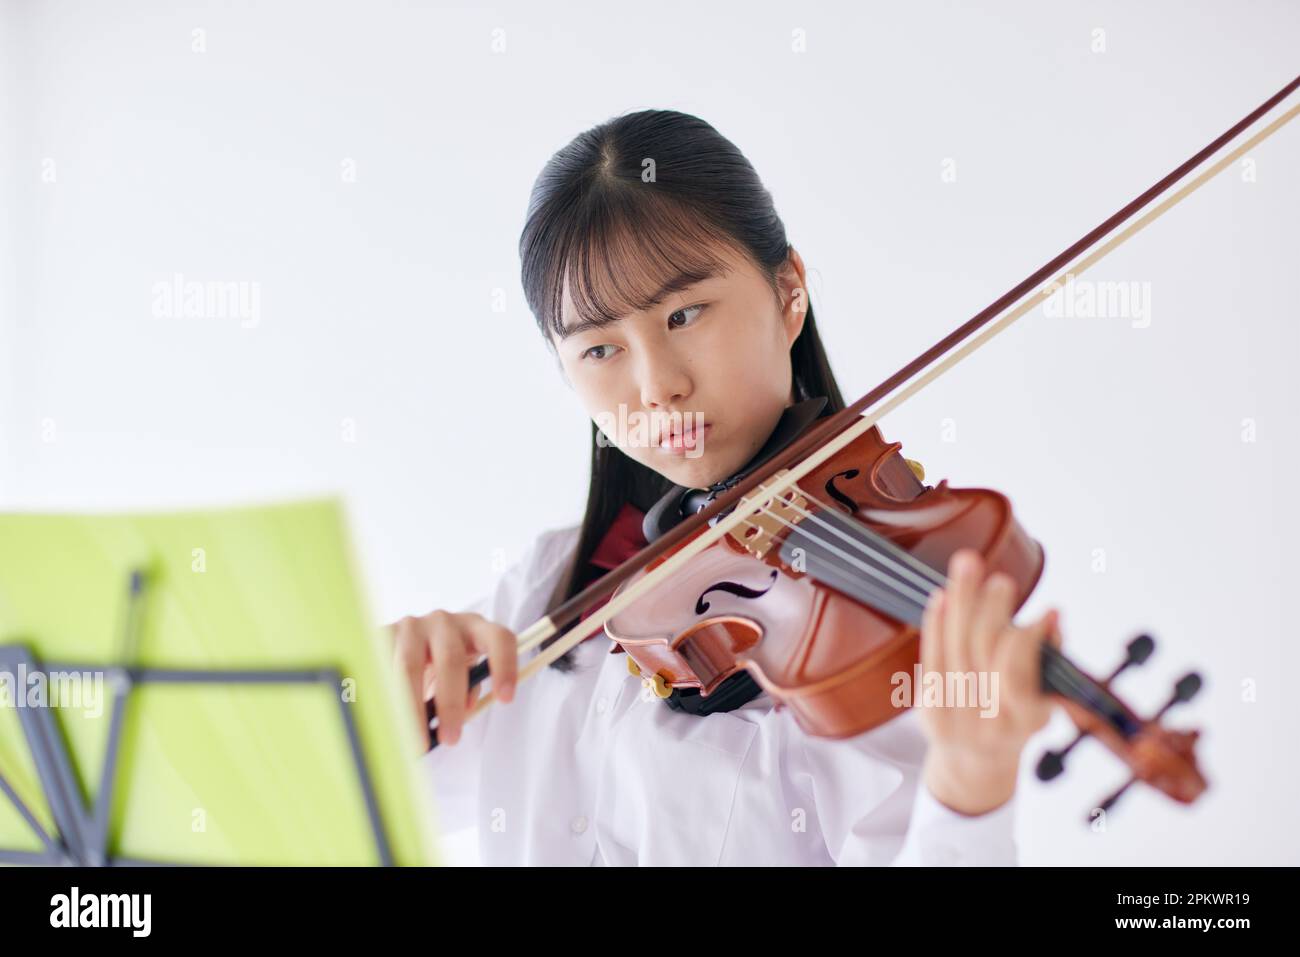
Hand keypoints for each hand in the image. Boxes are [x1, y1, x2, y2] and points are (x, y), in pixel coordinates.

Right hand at [387, 610, 518, 750]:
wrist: (408, 646)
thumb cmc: (445, 667)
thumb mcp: (464, 677)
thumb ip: (468, 693)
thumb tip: (461, 713)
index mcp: (476, 629)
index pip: (499, 639)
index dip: (505, 666)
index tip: (505, 699)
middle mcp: (445, 622)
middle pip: (450, 659)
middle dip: (450, 704)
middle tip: (450, 739)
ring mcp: (412, 625)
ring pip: (410, 665)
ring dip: (412, 707)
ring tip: (414, 740)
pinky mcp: (384, 632)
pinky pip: (381, 664)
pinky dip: (383, 695)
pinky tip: (384, 717)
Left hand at [916, 548, 1061, 814]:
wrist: (977, 763)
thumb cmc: (1017, 719)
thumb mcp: (1044, 699)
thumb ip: (1049, 659)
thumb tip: (1053, 617)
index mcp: (1027, 721)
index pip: (1020, 674)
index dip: (1031, 640)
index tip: (1047, 608)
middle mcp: (988, 722)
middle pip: (982, 651)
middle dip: (991, 609)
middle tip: (1000, 578)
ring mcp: (954, 716)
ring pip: (955, 647)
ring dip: (962, 600)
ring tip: (968, 565)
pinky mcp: (928, 708)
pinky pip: (930, 657)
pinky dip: (936, 623)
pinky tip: (943, 595)